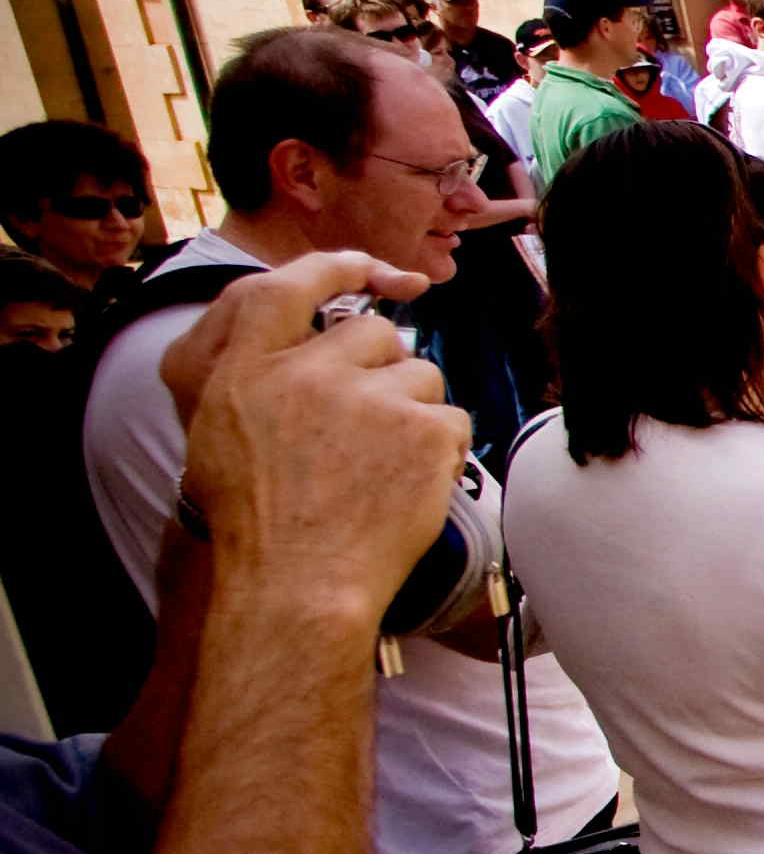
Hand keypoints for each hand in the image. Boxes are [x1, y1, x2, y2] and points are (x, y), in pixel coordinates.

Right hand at [165, 254, 460, 627]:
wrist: (297, 584)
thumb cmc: (257, 523)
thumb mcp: (221, 436)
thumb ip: (259, 379)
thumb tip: (311, 348)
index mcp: (245, 371)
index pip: (281, 289)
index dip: (330, 269)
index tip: (365, 269)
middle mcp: (305, 373)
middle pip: (374, 333)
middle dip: (383, 369)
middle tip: (369, 429)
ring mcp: (368, 399)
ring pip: (422, 375)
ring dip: (415, 413)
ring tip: (382, 469)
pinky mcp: (422, 430)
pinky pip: (452, 420)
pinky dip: (441, 452)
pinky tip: (408, 487)